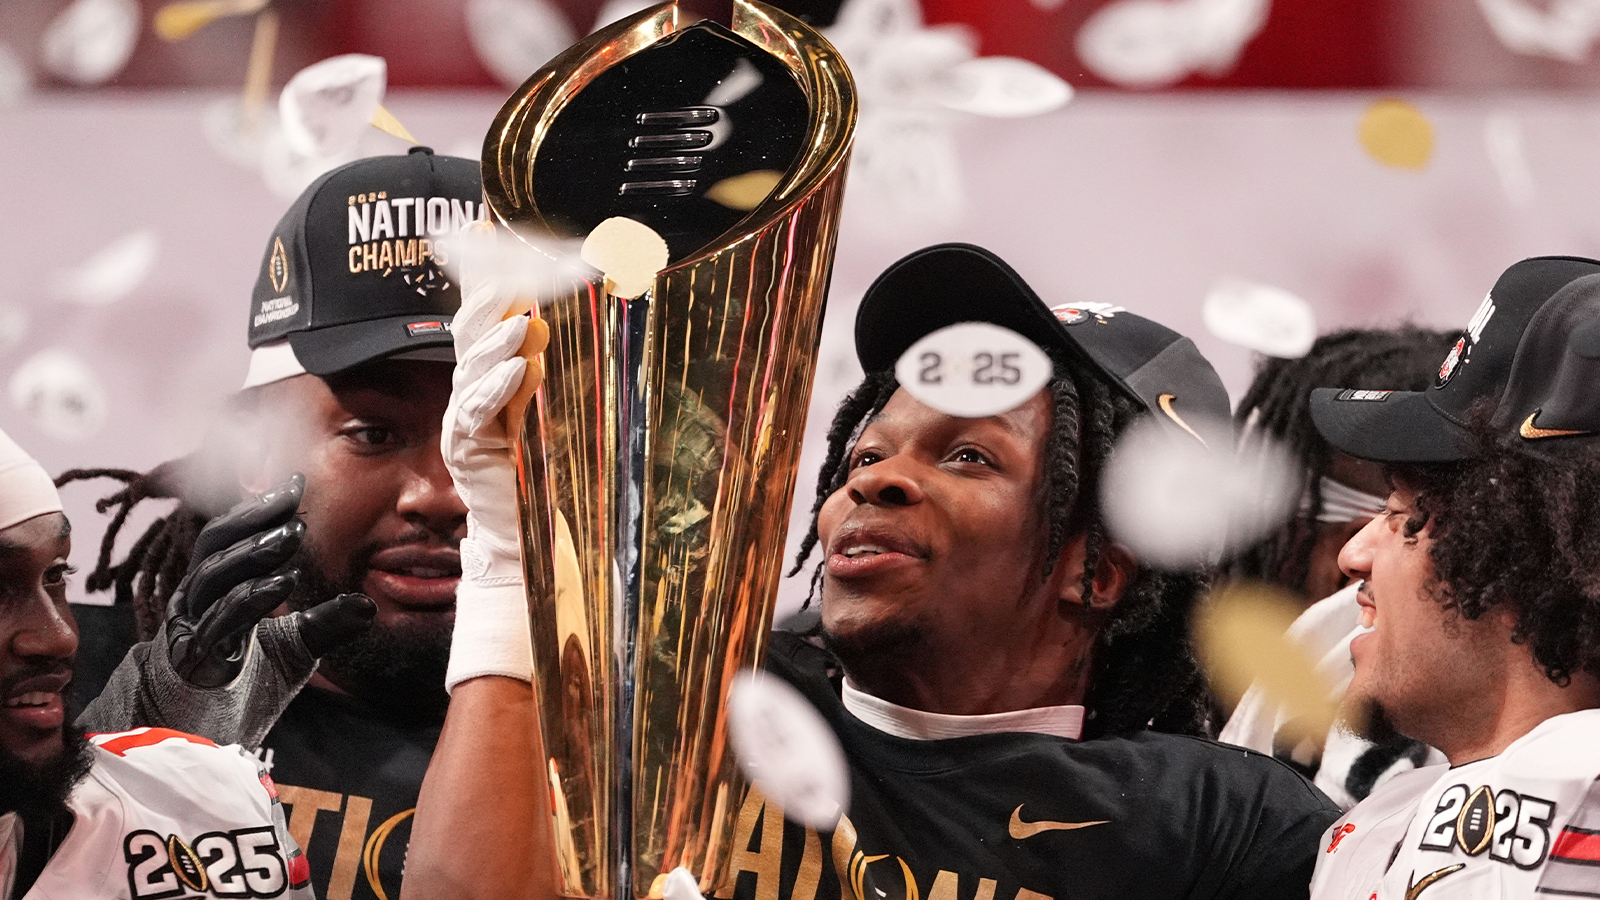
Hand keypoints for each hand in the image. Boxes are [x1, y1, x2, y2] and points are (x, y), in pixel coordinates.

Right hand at [167, 473, 373, 687]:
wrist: (204, 744)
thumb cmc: (242, 691)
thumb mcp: (294, 650)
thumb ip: (325, 624)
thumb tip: (368, 604)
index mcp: (214, 590)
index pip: (232, 536)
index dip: (261, 508)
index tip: (297, 482)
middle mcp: (195, 602)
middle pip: (214, 544)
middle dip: (253, 518)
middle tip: (292, 499)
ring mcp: (189, 629)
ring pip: (212, 577)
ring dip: (255, 553)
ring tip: (293, 535)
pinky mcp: (192, 661)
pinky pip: (218, 622)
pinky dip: (250, 598)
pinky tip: (282, 582)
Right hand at [440, 226, 548, 689]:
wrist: (525, 542)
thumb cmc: (544, 476)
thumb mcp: (551, 409)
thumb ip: (545, 366)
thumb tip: (552, 318)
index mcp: (492, 377)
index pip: (485, 313)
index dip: (489, 271)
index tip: (497, 229)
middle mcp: (472, 393)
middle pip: (471, 330)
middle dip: (488, 291)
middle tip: (508, 258)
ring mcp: (466, 421)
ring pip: (472, 367)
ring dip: (500, 338)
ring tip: (526, 315)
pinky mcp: (471, 452)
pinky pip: (478, 413)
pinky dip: (498, 388)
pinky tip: (519, 369)